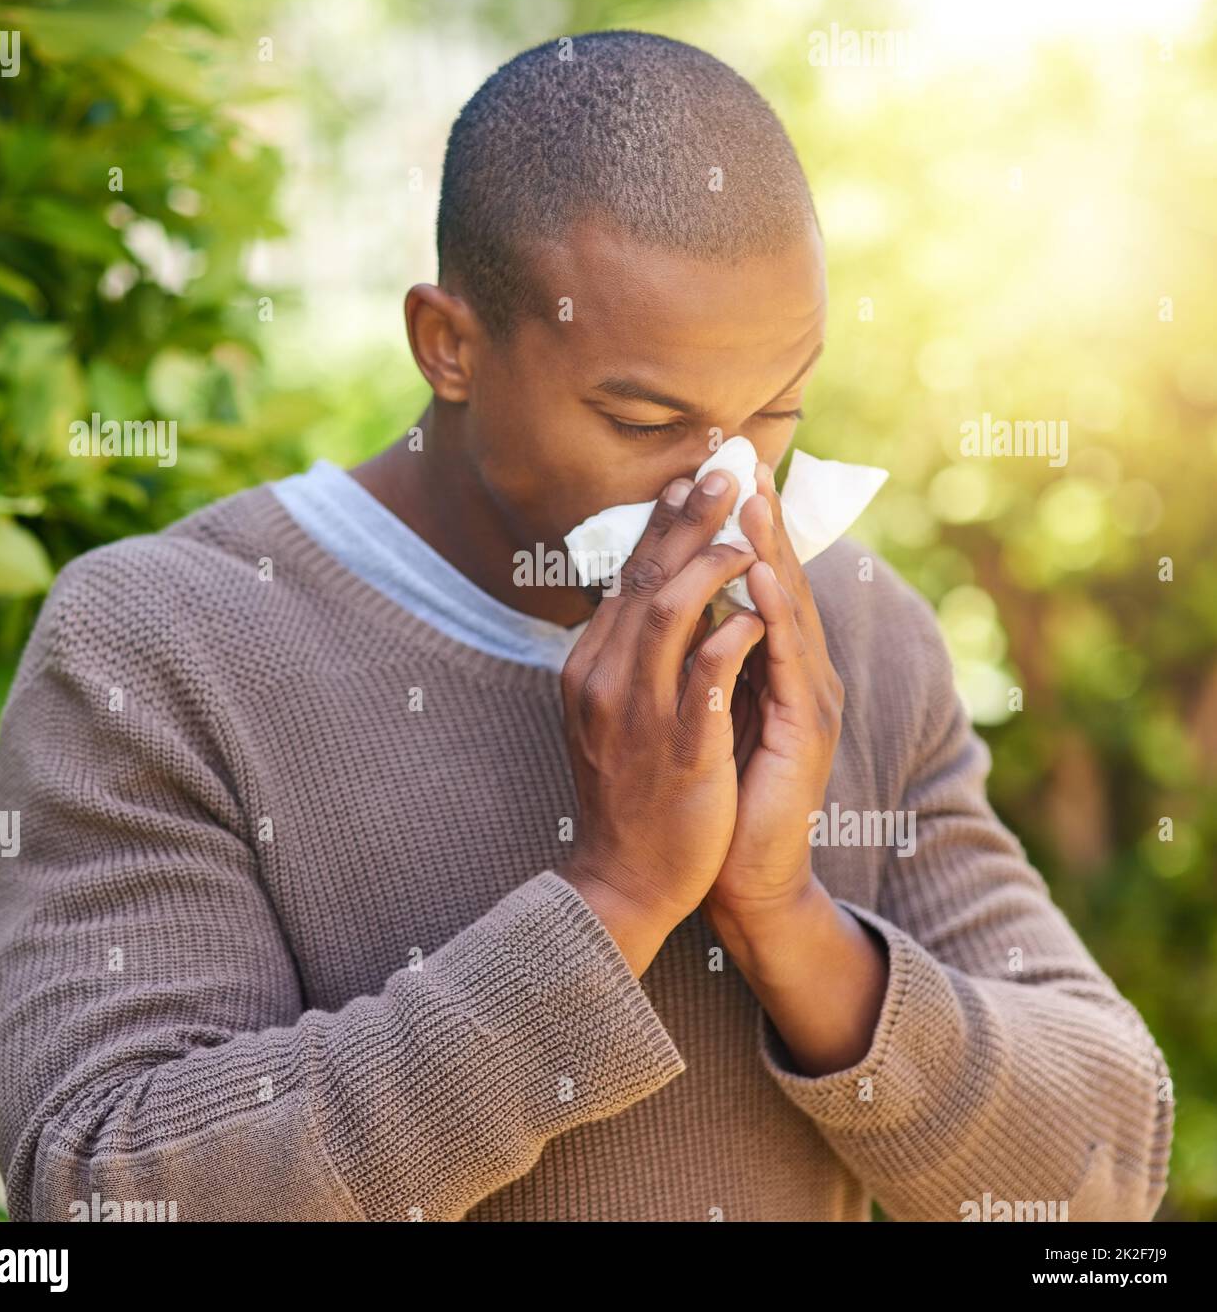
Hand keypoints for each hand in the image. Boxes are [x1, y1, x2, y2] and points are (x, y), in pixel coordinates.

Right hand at [558, 468, 766, 967]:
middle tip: (726, 471)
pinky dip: (732, 634)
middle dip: (689, 519)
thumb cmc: (629, 792)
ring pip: (668, 610)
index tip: (689, 482)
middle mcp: (604, 677)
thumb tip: (658, 599)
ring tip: (748, 531)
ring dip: (712, 562)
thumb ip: (628, 656)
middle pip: (645, 577)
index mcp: (590, 666)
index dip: (661, 526)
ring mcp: (637, 711)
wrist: (625, 877)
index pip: (626, 578)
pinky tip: (758, 610)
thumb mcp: (611, 713)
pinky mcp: (678, 745)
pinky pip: (705, 675)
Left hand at [703, 461, 844, 930]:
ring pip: (787, 608)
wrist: (741, 874)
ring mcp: (809, 695)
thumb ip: (699, 652)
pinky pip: (787, 661)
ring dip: (770, 548)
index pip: (752, 575)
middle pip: (777, 576)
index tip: (717, 467)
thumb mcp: (701, 706)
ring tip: (752, 497)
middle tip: (743, 455)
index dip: (737, 522)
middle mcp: (796, 668)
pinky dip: (773, 614)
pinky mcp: (808, 729)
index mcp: (769, 660)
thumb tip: (671, 597)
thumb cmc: (717, 789)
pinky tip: (759, 578)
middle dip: (759, 515)